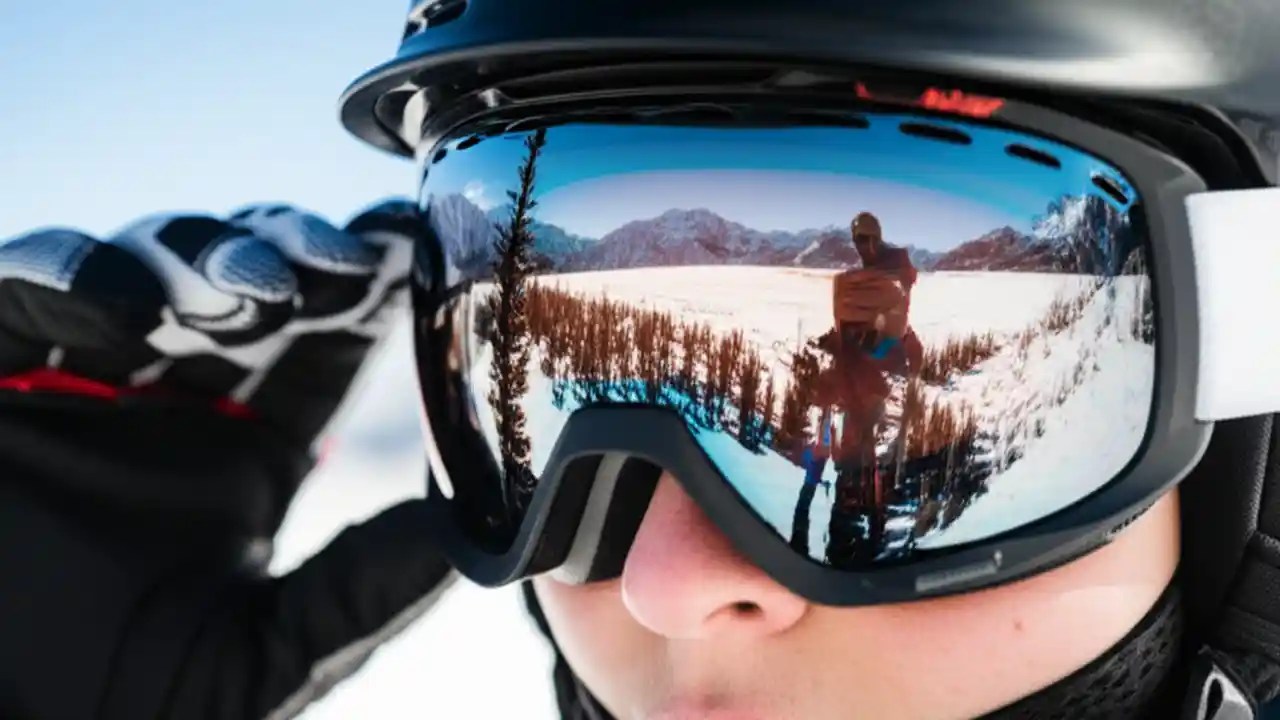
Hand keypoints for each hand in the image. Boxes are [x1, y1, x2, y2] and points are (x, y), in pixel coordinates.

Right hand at [0, 201, 451, 719]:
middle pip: (257, 284)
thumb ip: (360, 594)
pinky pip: (31, 294)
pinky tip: (126, 304)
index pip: (330, 344)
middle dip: (303, 259)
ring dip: (209, 261)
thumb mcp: (264, 656)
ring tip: (256, 292)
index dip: (372, 293)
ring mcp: (89, 371)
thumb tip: (472, 542)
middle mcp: (183, 391)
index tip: (414, 254)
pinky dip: (74, 278)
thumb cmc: (123, 695)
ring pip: (158, 266)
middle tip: (346, 263)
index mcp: (258, 444)